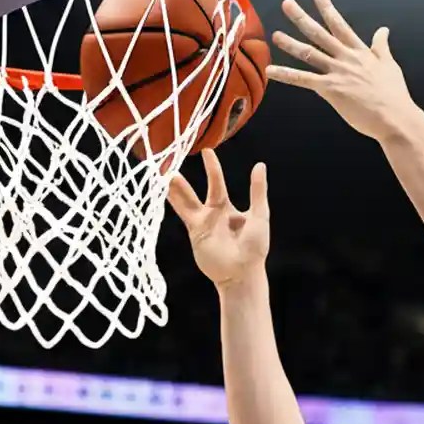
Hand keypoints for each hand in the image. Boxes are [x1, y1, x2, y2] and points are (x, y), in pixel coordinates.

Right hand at [167, 149, 269, 288]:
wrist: (243, 272)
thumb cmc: (255, 246)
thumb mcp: (259, 215)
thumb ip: (257, 191)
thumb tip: (260, 165)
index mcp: (226, 208)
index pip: (216, 182)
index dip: (212, 167)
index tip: (206, 151)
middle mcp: (211, 214)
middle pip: (194, 191)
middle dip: (183, 180)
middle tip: (172, 162)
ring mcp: (201, 223)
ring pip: (184, 202)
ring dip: (174, 189)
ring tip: (164, 174)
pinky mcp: (194, 232)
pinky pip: (182, 214)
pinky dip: (174, 202)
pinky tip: (164, 191)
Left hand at [266, 0, 419, 141]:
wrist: (395, 116)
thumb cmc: (394, 95)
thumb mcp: (390, 64)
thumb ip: (381, 46)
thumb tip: (383, 30)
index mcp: (360, 52)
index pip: (340, 25)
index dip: (327, 9)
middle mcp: (346, 58)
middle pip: (320, 34)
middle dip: (302, 18)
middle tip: (287, 5)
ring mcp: (337, 72)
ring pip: (309, 53)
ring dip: (290, 43)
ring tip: (276, 35)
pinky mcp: (331, 89)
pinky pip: (303, 80)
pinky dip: (286, 75)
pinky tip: (271, 71)